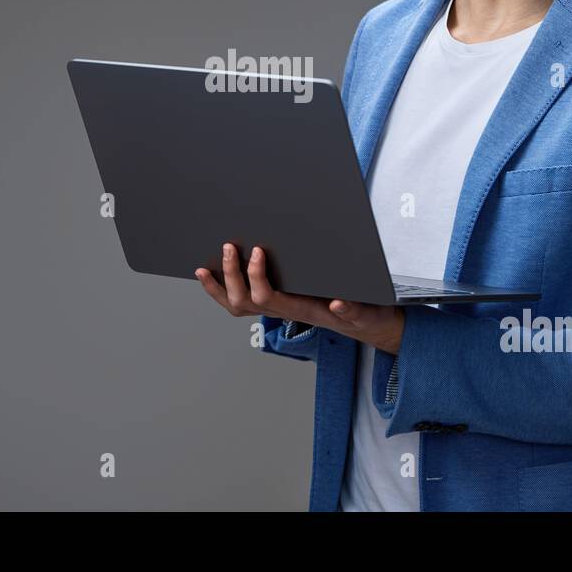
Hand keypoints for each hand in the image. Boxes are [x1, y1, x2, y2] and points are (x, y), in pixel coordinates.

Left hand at [196, 243, 405, 355]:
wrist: (367, 324)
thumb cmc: (365, 314)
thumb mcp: (366, 312)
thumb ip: (354, 309)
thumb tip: (339, 304)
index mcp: (302, 310)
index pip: (269, 297)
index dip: (256, 277)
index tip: (258, 252)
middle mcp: (285, 311)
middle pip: (245, 302)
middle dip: (231, 276)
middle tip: (229, 247)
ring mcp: (278, 309)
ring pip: (239, 306)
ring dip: (219, 288)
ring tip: (203, 268)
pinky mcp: (278, 302)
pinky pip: (243, 302)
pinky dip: (223, 291)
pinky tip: (214, 274)